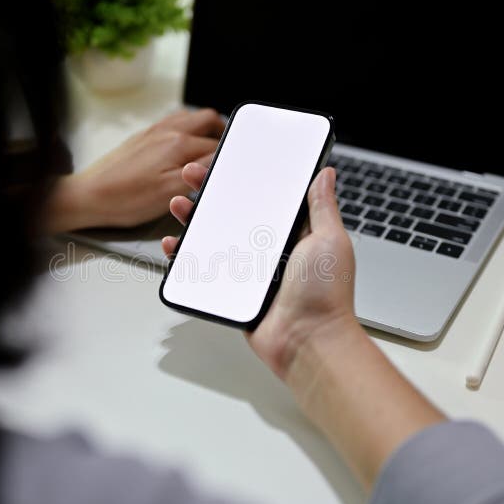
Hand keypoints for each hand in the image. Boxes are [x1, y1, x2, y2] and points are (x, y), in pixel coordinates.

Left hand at [44, 109, 224, 232]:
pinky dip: (187, 129)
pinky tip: (185, 145)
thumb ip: (201, 171)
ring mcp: (154, 131)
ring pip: (190, 118)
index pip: (218, 143)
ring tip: (212, 145)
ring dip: (205, 127)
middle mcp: (168, 130)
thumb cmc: (127, 198)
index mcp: (179, 143)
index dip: (231, 154)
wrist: (91, 195)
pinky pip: (173, 123)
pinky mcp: (143, 137)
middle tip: (231, 149)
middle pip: (208, 120)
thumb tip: (223, 157)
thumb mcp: (172, 190)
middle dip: (223, 132)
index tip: (239, 163)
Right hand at [163, 164, 357, 377]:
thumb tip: (326, 174)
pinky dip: (186, 257)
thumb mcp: (330, 240)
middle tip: (191, 175)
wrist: (309, 343)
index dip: (243, 178)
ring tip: (179, 204)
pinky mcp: (233, 292)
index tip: (225, 161)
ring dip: (193, 219)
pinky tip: (174, 245)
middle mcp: (269, 249)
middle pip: (233, 213)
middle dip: (210, 192)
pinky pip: (205, 270)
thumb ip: (323, 206)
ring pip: (214, 238)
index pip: (263, 197)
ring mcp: (249, 271)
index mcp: (292, 233)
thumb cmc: (326, 295)